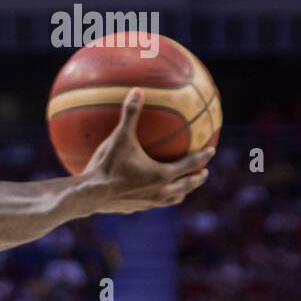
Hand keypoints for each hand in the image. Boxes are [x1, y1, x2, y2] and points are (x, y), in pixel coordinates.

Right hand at [84, 89, 214, 214]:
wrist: (89, 195)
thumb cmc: (107, 166)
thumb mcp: (120, 138)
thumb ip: (130, 115)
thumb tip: (137, 91)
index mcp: (162, 173)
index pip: (190, 164)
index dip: (202, 156)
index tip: (212, 150)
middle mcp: (160, 191)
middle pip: (186, 186)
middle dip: (197, 179)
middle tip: (204, 172)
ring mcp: (148, 203)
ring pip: (172, 199)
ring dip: (180, 192)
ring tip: (182, 188)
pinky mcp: (134, 209)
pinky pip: (152, 204)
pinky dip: (158, 199)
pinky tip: (149, 195)